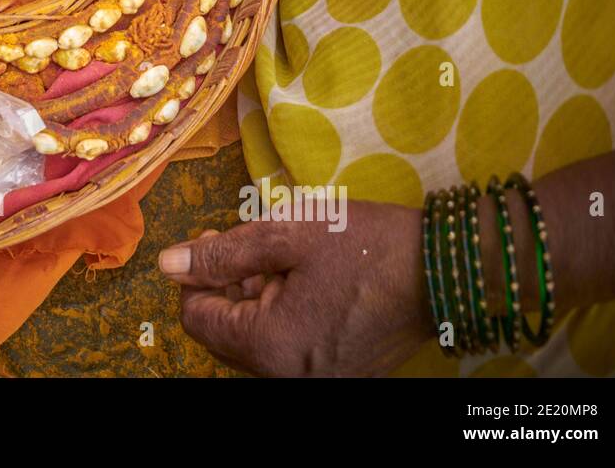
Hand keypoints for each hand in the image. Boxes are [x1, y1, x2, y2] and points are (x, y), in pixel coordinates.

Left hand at [159, 201, 432, 375]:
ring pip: (257, 339)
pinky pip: (290, 347)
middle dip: (228, 285)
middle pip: (226, 333)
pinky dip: (286, 314)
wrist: (446, 269)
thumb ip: (222, 254)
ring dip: (257, 298)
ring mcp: (317, 379)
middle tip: (249, 240)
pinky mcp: (341, 372)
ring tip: (284, 257)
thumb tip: (169, 265)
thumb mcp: (284, 234)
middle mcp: (288, 376)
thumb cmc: (365, 244)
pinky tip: (306, 280)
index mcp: (270, 346)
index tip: (215, 237)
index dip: (197, 275)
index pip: (198, 319)